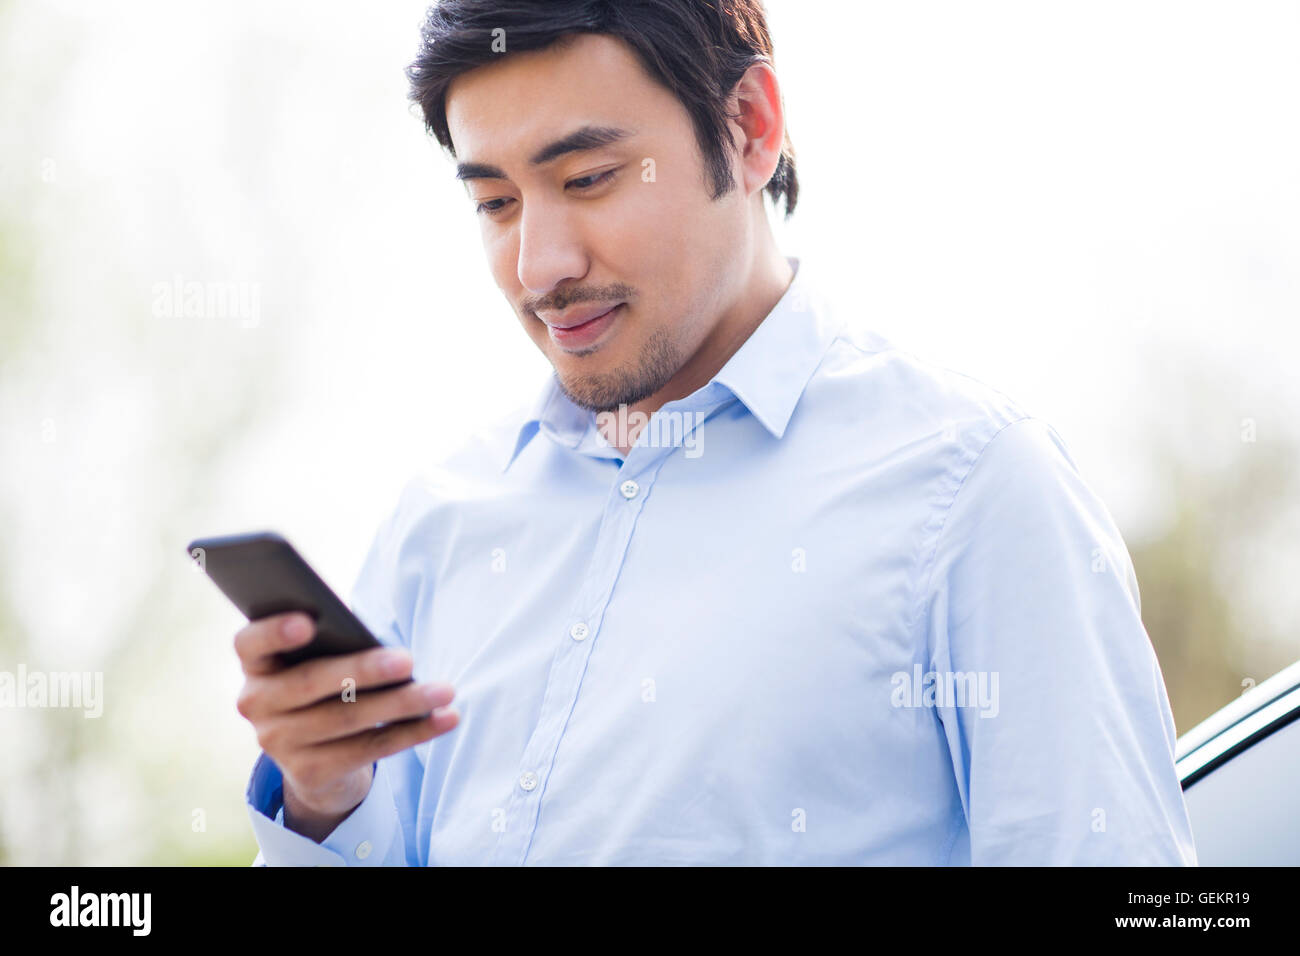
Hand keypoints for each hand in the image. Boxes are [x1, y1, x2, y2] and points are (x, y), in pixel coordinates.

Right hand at [233, 611, 458, 839]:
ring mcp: (279, 743)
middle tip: (408, 660)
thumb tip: (380, 644)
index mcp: (257, 664)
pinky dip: (414, 732)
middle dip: (364, 670)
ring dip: (403, 703)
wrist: (316, 757)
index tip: (308, 621)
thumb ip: (332, 646)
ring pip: (347, 718)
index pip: (250, 643)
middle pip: (311, 682)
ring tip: (444, 691)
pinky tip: (445, 718)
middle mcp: (256, 704)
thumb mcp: (319, 661)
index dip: (275, 631)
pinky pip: (370, 748)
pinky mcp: (310, 773)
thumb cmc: (327, 684)